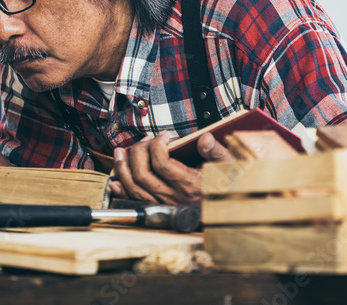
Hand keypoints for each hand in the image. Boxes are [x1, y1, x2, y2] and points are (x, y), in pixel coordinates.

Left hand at [109, 132, 234, 203]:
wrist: (229, 211)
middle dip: (137, 152)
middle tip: (145, 140)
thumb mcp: (230, 166)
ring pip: (135, 188)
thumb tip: (204, 138)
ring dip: (123, 168)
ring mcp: (165, 205)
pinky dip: (122, 190)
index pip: (162, 163)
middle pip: (143, 174)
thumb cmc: (229, 187)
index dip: (157, 145)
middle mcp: (174, 197)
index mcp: (189, 184)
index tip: (164, 135)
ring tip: (121, 152)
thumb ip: (217, 152)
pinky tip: (115, 180)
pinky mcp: (160, 209)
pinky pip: (135, 201)